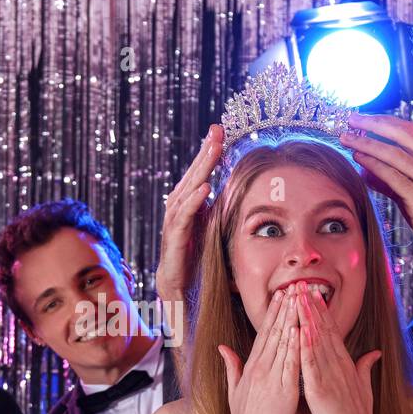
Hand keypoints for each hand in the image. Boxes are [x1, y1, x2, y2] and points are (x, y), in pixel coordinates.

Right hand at [157, 124, 222, 300]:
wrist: (178, 284)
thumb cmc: (195, 254)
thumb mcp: (210, 224)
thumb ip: (219, 206)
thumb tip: (238, 187)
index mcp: (188, 201)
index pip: (200, 170)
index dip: (209, 150)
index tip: (220, 129)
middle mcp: (179, 206)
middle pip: (194, 173)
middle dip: (206, 151)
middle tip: (217, 130)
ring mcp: (174, 220)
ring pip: (188, 188)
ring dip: (201, 169)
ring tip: (213, 150)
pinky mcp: (174, 238)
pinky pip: (184, 216)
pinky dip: (193, 201)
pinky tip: (204, 188)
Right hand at [218, 286, 299, 413]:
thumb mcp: (234, 390)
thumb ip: (231, 366)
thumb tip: (222, 347)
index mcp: (250, 368)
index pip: (263, 335)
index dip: (272, 314)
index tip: (280, 295)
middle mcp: (260, 369)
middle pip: (273, 333)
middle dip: (283, 309)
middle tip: (292, 287)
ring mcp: (271, 379)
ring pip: (282, 343)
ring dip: (291, 319)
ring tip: (299, 299)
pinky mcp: (283, 391)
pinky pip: (290, 364)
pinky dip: (294, 345)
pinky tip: (300, 329)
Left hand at [294, 281, 386, 413]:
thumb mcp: (362, 389)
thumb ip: (365, 368)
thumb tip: (373, 352)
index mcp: (344, 365)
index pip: (331, 333)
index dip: (321, 312)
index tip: (311, 293)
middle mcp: (338, 367)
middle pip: (324, 331)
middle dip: (312, 307)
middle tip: (302, 283)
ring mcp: (330, 378)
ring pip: (317, 342)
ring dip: (307, 318)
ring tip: (298, 298)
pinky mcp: (322, 392)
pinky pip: (311, 365)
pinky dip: (305, 347)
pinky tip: (299, 331)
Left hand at [340, 113, 412, 269]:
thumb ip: (395, 178)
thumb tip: (366, 168)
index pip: (412, 130)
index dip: (386, 121)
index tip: (365, 118)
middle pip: (403, 134)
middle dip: (374, 123)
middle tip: (352, 119)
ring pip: (395, 154)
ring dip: (367, 143)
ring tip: (347, 139)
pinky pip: (393, 176)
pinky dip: (373, 164)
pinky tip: (358, 159)